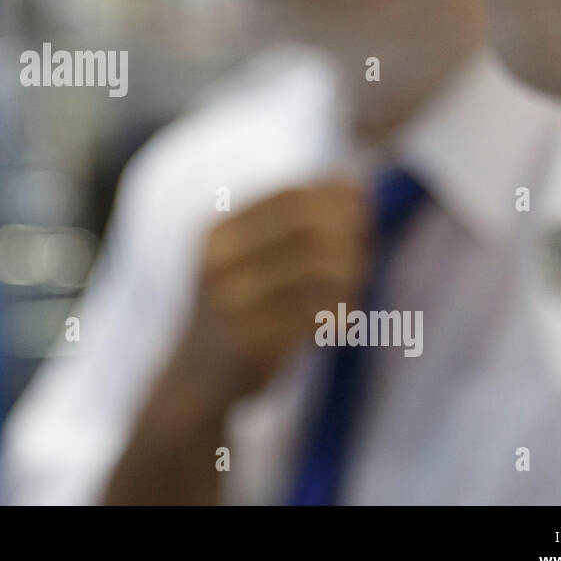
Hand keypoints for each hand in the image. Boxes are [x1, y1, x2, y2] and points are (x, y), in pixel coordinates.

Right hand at [173, 183, 368, 406]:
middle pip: (307, 228)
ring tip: (355, 284)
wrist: (195, 378)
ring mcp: (231, 305)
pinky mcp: (250, 345)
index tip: (364, 208)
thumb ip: (290, 223)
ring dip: (351, 273)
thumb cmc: (238, 309)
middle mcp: (218, 264)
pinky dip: (343, 312)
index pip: (288, 198)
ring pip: (318, 269)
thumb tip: (353, 182)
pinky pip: (317, 316)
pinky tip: (343, 319)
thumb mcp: (245, 259)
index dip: (336, 198)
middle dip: (349, 233)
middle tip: (366, 248)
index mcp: (217, 234)